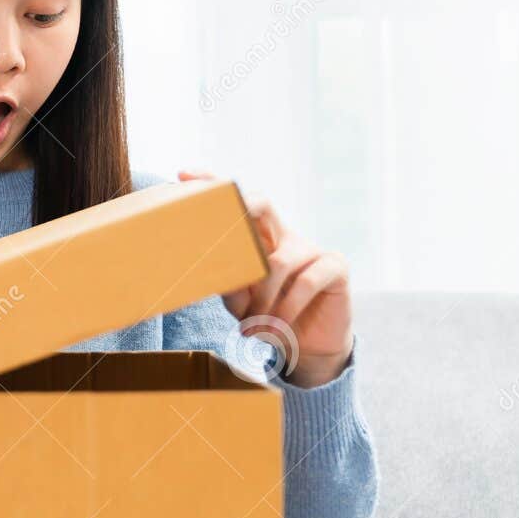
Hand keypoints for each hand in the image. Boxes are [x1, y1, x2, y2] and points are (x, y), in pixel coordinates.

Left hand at [178, 170, 353, 387]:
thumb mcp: (240, 302)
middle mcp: (282, 236)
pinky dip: (286, 308)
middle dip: (242, 205)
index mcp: (255, 239)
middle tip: (225, 219)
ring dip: (261, 300)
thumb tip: (208, 274)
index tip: (184, 173)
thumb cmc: (268, 317)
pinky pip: (305, 281)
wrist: (309, 345)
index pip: (235, 204)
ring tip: (251, 327)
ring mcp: (309, 248)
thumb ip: (228, 285)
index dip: (212, 184)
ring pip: (277, 262)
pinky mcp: (334, 265)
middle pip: (262, 205)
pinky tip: (275, 329)